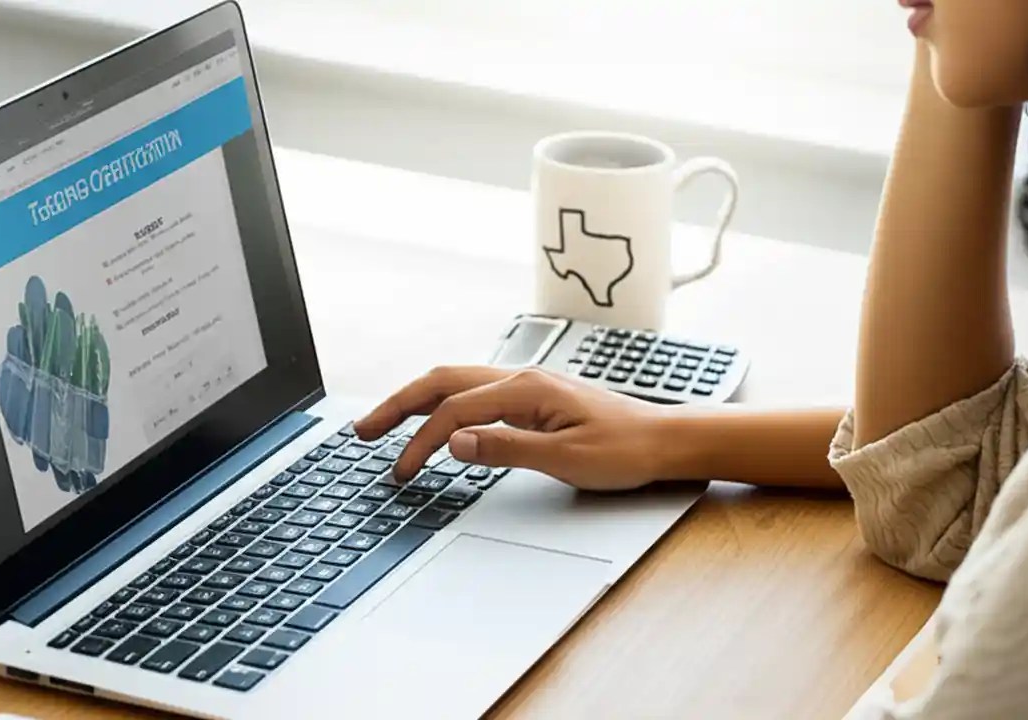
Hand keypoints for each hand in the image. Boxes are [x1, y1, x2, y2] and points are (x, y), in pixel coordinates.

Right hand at [353, 366, 671, 490]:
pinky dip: (443, 403)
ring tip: (385, 422)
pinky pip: (474, 392)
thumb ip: (505, 448)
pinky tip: (436, 420)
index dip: (421, 442)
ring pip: (456, 382)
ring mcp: (526, 384)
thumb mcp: (565, 456)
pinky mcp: (533, 396)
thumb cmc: (624, 449)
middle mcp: (520, 378)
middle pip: (442, 382)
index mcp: (525, 389)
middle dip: (398, 404)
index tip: (402, 472)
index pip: (454, 413)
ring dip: (417, 400)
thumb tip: (453, 442)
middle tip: (363, 430)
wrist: (664, 439)